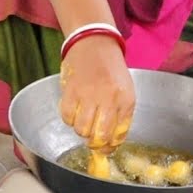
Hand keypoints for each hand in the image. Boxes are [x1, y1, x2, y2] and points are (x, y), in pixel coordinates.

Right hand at [58, 35, 133, 152]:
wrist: (94, 44)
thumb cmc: (111, 70)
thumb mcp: (125, 91)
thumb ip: (121, 116)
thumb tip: (110, 142)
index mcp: (126, 100)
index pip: (118, 135)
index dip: (109, 147)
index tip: (104, 149)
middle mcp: (108, 98)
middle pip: (98, 136)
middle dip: (94, 143)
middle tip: (92, 138)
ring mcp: (88, 94)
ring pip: (81, 129)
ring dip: (81, 130)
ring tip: (83, 121)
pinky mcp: (71, 90)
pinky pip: (66, 116)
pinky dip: (69, 119)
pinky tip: (74, 111)